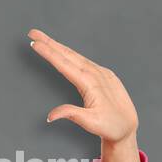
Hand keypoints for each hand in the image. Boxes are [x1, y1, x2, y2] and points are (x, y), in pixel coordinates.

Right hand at [30, 29, 138, 149]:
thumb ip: (71, 114)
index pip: (63, 64)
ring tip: (44, 40)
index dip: (48, 53)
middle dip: (49, 43)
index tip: (34, 43)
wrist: (128, 128)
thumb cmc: (111, 126)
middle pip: (68, 54)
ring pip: (76, 56)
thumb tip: (51, 115)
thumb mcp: (91, 123)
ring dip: (59, 47)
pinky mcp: (105, 75)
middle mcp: (96, 74)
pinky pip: (85, 60)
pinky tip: (65, 52)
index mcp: (90, 83)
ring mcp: (101, 72)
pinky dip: (71, 54)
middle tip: (33, 33)